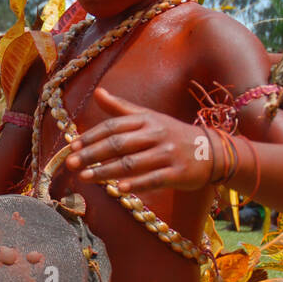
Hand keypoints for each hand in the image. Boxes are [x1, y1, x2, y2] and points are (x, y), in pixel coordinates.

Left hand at [64, 87, 214, 192]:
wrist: (211, 151)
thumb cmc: (172, 134)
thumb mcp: (148, 117)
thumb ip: (121, 108)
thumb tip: (97, 93)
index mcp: (146, 120)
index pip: (113, 126)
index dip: (92, 136)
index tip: (72, 146)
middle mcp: (156, 134)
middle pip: (119, 144)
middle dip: (93, 154)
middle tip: (71, 163)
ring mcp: (168, 154)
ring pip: (132, 163)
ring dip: (106, 171)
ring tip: (85, 178)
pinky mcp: (178, 173)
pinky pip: (154, 179)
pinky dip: (137, 184)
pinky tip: (119, 188)